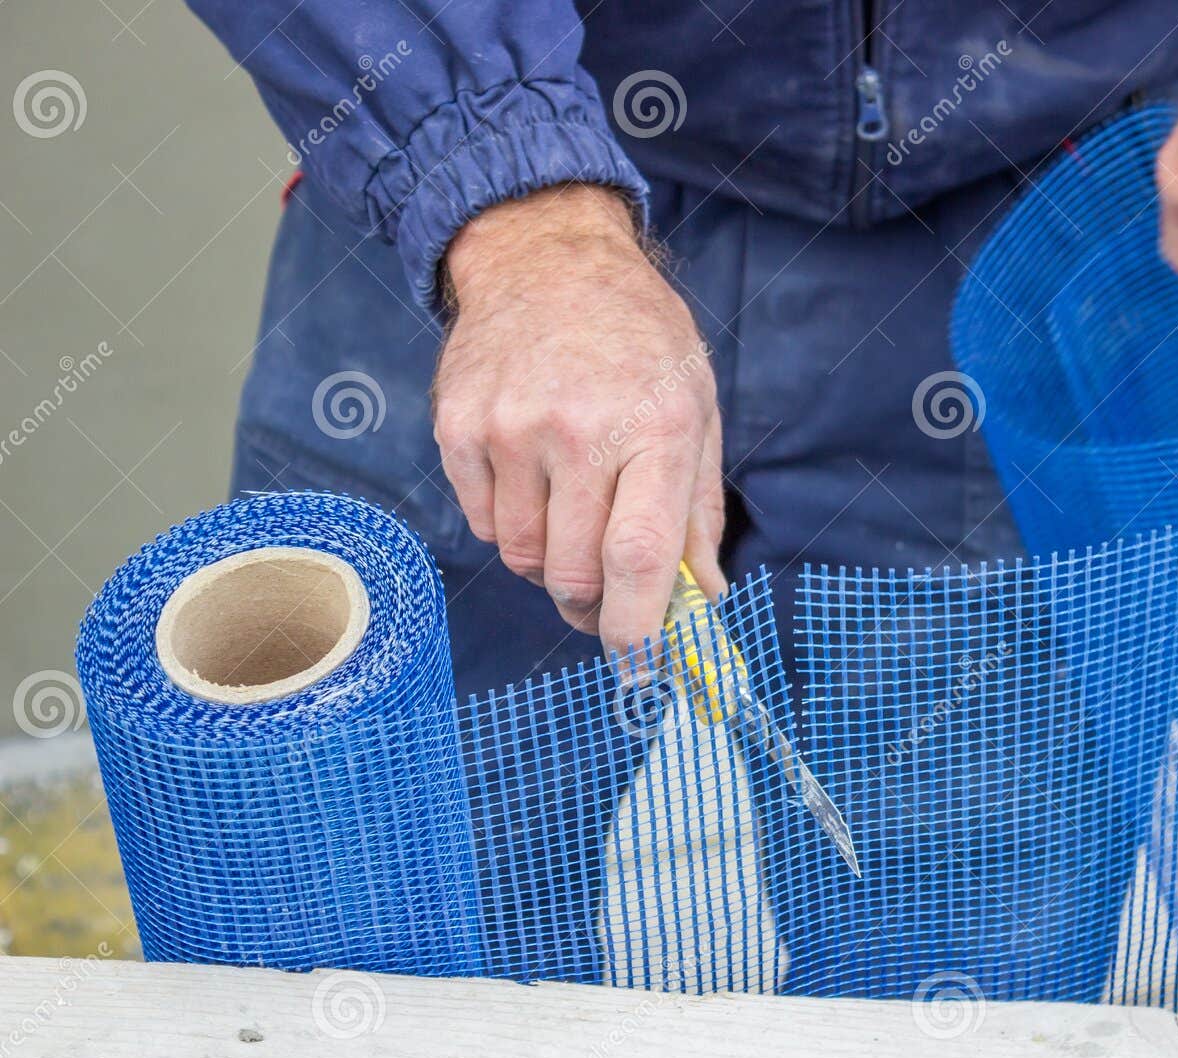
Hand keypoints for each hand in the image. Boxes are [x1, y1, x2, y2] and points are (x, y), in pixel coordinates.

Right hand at [434, 183, 725, 660]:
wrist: (545, 258)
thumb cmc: (637, 340)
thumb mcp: (697, 407)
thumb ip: (699, 510)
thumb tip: (705, 596)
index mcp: (657, 427)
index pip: (640, 556)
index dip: (638, 627)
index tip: (640, 666)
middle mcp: (580, 430)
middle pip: (574, 574)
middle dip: (592, 604)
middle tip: (604, 593)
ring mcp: (511, 430)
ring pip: (524, 557)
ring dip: (550, 561)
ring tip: (570, 507)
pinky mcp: (460, 428)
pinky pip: (485, 524)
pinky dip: (512, 524)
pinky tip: (532, 476)